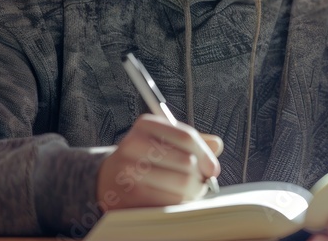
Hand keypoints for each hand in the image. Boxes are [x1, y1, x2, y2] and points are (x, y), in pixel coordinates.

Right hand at [96, 114, 221, 209]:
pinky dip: (179, 202)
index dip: (205, 154)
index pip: (186, 136)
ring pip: (182, 182)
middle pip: (186, 161)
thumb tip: (217, 145)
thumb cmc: (145, 158)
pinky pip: (170, 202)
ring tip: (190, 191)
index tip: (213, 168)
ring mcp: (128, 170)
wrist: (110, 179)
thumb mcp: (165, 141)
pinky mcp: (130, 195)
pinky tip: (176, 199)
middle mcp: (133, 144)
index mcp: (145, 125)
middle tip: (201, 182)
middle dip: (200, 175)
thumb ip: (191, 141)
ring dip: (193, 190)